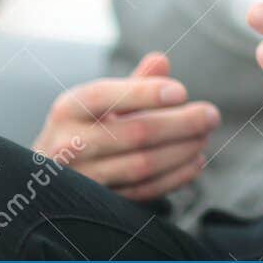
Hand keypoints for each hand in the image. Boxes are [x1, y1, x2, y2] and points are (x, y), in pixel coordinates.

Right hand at [31, 52, 218, 200]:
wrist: (51, 172)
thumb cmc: (87, 125)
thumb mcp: (102, 100)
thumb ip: (134, 83)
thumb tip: (161, 60)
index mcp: (70, 108)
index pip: (106, 96)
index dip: (146, 93)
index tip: (182, 92)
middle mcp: (68, 143)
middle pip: (134, 133)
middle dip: (181, 124)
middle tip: (212, 115)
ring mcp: (80, 178)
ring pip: (141, 165)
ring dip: (182, 151)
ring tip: (205, 137)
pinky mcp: (96, 203)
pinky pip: (142, 191)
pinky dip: (174, 177)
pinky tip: (196, 162)